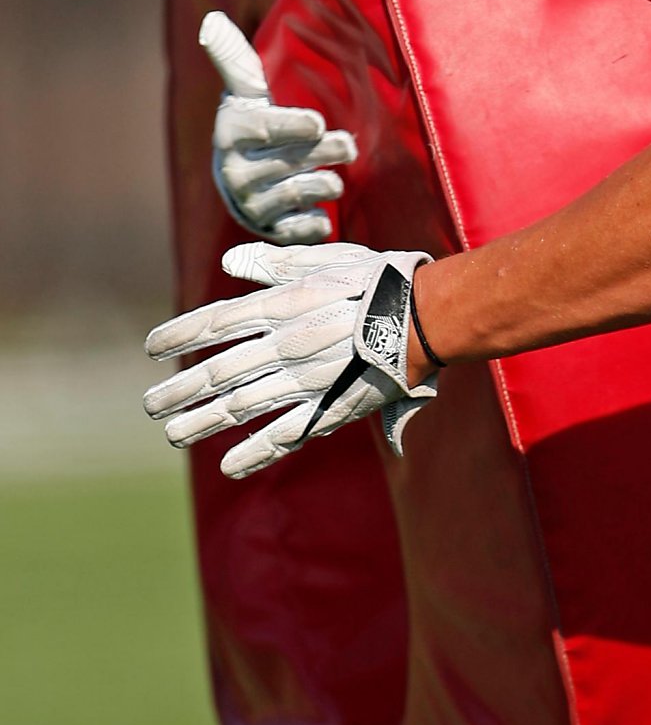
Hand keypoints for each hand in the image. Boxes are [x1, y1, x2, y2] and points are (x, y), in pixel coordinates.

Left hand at [144, 243, 436, 478]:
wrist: (427, 316)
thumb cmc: (380, 280)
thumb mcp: (324, 259)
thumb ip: (275, 265)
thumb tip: (232, 262)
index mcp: (280, 305)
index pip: (214, 322)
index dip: (180, 335)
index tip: (151, 349)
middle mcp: (283, 344)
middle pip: (217, 371)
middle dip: (180, 390)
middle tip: (150, 406)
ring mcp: (305, 380)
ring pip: (241, 406)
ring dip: (202, 423)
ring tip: (173, 436)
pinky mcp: (330, 407)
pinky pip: (286, 434)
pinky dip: (255, 452)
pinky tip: (229, 465)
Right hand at [203, 11, 358, 243]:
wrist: (243, 176)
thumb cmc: (253, 124)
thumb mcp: (244, 91)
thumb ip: (234, 58)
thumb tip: (212, 19)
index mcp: (232, 132)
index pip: (263, 128)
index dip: (291, 126)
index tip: (317, 121)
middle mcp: (236, 171)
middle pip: (286, 162)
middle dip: (321, 152)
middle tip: (349, 145)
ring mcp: (252, 203)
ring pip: (294, 195)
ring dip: (322, 186)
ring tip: (336, 180)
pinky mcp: (269, 230)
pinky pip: (295, 232)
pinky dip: (312, 225)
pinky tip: (323, 216)